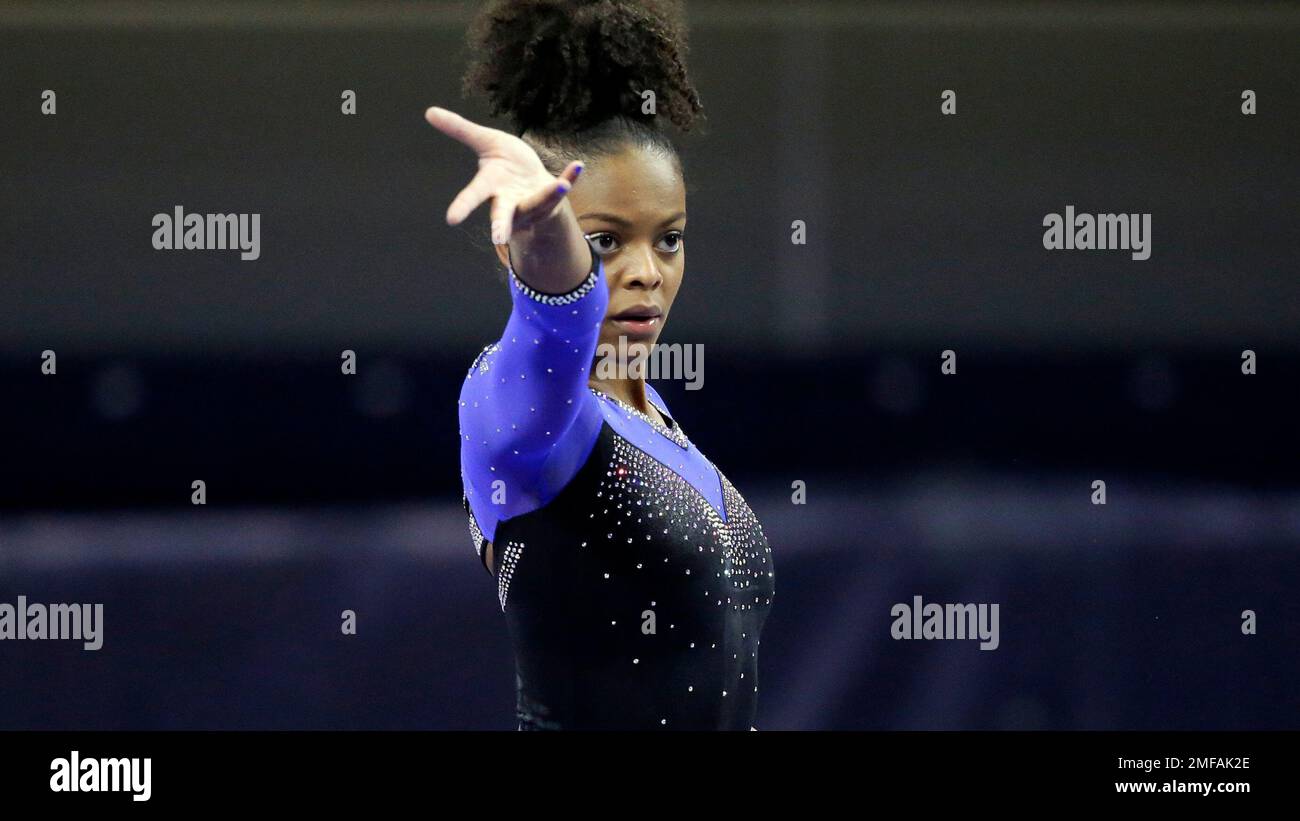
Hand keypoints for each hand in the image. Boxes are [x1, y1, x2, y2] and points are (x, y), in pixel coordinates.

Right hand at [424, 106, 585, 245]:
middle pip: (504, 214)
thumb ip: (459, 130)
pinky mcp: (551, 197)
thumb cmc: (504, 162)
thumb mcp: (484, 141)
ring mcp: (532, 201)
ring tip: (560, 186)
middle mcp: (510, 199)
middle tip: (498, 238)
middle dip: (501, 225)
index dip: (463, 206)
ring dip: (550, 195)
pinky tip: (577, 166)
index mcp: (490, 186)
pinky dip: (571, 177)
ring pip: (540, 202)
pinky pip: (561, 188)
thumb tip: (429, 112)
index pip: (474, 195)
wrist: (530, 176)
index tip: (451, 219)